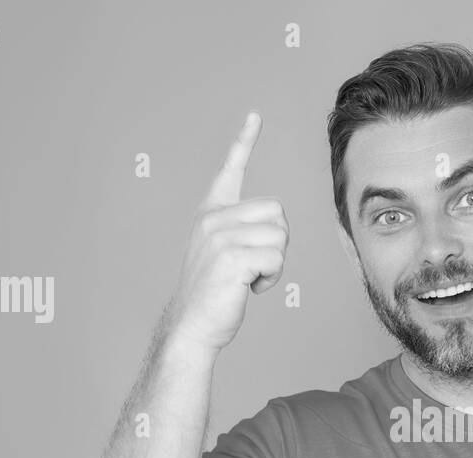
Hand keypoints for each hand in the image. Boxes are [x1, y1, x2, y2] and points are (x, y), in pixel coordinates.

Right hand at [166, 111, 289, 350]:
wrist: (192, 325)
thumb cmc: (214, 294)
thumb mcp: (225, 254)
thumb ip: (243, 232)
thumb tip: (276, 227)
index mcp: (210, 213)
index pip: (231, 170)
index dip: (244, 142)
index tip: (255, 116)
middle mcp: (213, 219)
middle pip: (277, 213)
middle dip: (277, 242)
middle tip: (255, 265)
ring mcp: (220, 237)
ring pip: (280, 237)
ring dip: (275, 264)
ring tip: (249, 279)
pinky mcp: (231, 258)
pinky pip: (276, 258)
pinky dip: (270, 278)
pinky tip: (249, 289)